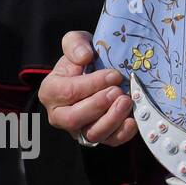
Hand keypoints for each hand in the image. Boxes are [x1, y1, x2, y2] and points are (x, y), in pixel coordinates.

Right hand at [39, 31, 134, 146]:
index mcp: (51, 91)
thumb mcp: (76, 42)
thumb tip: (84, 57)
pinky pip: (110, 141)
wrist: (97, 70)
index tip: (114, 74)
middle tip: (119, 91)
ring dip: (111, 120)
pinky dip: (123, 134)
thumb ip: (75, 44)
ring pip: (91, 134)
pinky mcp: (100, 135)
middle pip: (74, 119)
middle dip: (98, 105)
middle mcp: (61, 114)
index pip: (68, 92)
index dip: (92, 85)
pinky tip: (134, 120)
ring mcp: (80, 128)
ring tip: (127, 101)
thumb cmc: (84, 58)